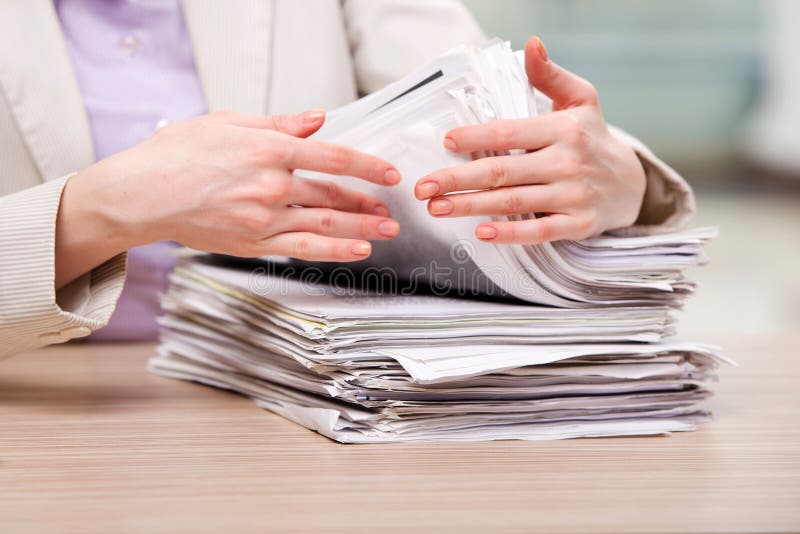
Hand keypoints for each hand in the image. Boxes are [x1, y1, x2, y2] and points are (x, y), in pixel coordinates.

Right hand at [55, 110, 400, 286]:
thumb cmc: (177, 155)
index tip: (389, 173)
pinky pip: (302, 249)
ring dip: (361, 229)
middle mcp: (270, 186)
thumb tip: (317, 119)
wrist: (141, 194)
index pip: (331, 158)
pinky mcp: (253, 243)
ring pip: (324, 225)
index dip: (367, 165)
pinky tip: (356, 252)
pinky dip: (333, 251)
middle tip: (390, 208)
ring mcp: (263, 218)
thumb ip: (279, 124)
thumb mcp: (227, 122)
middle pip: (332, 195)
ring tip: (386, 231)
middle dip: (367, 202)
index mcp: (266, 150)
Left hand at [414, 36, 645, 243]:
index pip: (510, 133)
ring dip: (470, 206)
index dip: (476, 137)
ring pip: (513, 202)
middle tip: (423, 187)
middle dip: (458, 179)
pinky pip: (538, 231)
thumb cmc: (593, 137)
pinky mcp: (577, 225)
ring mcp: (572, 196)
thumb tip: (531, 44)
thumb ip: (550, 75)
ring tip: (437, 208)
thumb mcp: (581, 99)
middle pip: (502, 171)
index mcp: (564, 130)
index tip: (446, 141)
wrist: (630, 182)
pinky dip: (509, 234)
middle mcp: (567, 162)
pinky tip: (480, 233)